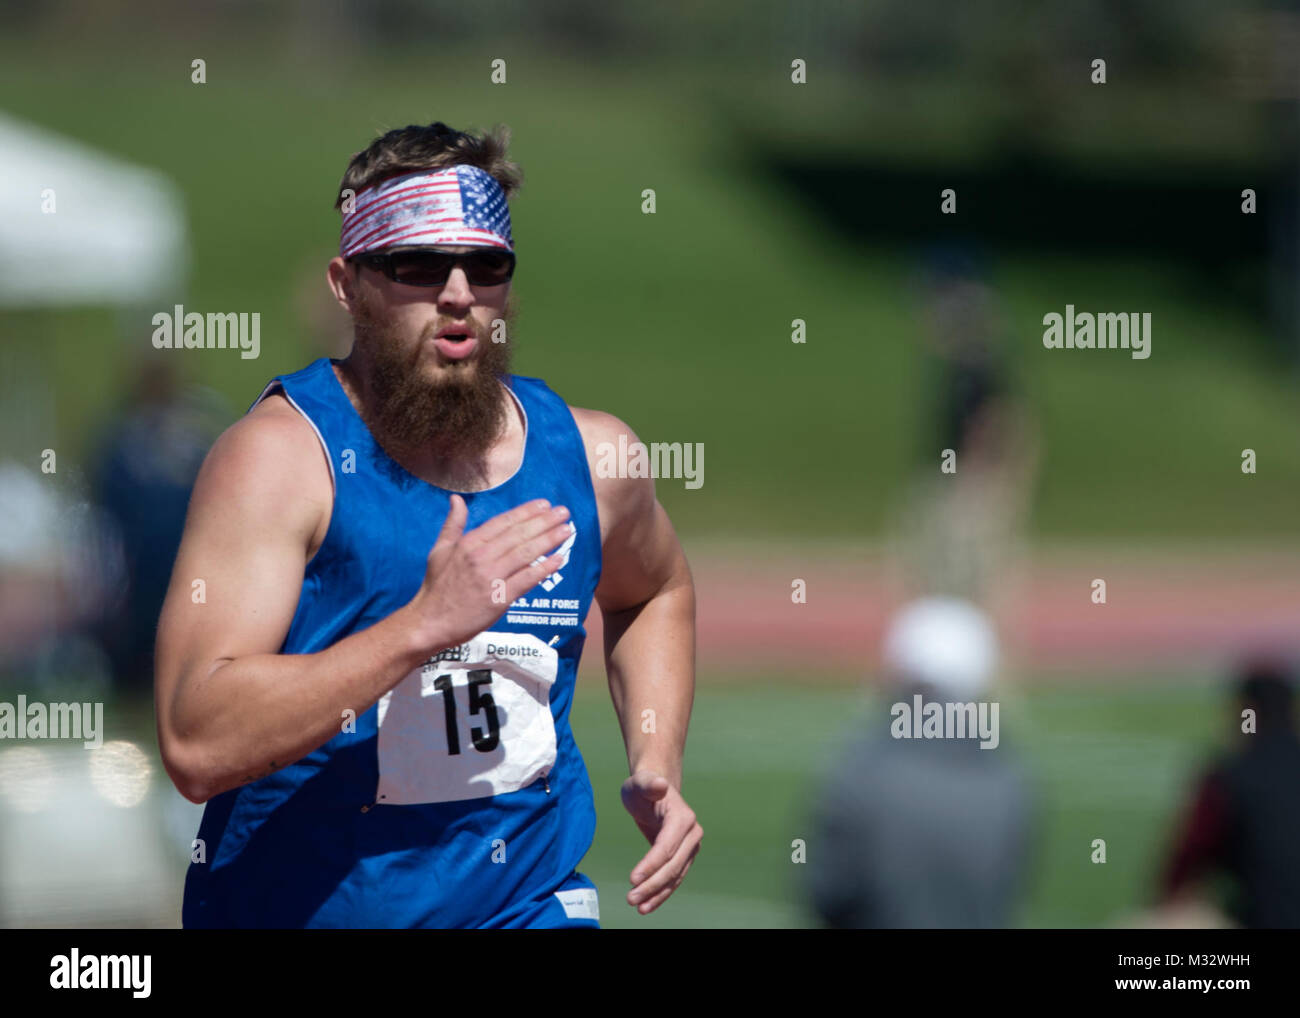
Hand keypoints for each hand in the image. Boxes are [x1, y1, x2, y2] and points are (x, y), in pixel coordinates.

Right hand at [410, 494, 574, 650]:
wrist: (429, 622)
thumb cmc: (436, 587)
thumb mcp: (439, 550)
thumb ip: (453, 524)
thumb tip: (457, 499)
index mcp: (468, 544)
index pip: (503, 522)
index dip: (526, 512)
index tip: (544, 504)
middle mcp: (481, 557)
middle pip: (518, 535)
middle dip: (544, 522)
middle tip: (564, 512)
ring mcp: (490, 578)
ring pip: (525, 554)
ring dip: (548, 540)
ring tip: (567, 530)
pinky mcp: (498, 599)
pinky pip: (526, 580)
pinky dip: (544, 569)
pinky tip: (559, 560)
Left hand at [621, 770, 702, 914]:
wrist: (653, 791)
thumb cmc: (643, 786)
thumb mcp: (640, 782)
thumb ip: (648, 783)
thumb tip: (661, 784)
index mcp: (683, 817)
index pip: (667, 847)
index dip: (651, 864)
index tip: (632, 878)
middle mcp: (692, 834)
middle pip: (672, 865)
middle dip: (652, 884)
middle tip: (631, 898)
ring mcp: (690, 847)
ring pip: (675, 877)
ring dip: (657, 894)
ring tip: (638, 908)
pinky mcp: (684, 857)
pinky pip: (673, 878)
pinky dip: (661, 893)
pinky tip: (647, 905)